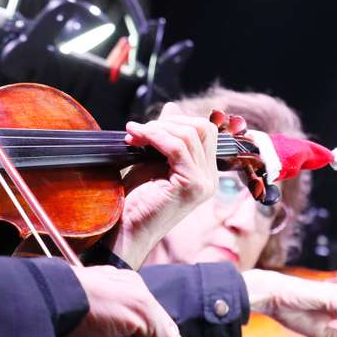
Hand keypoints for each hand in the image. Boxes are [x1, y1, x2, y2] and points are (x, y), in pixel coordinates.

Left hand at [105, 104, 218, 267]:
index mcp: (204, 171)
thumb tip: (172, 107)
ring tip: (133, 136)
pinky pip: (177, 148)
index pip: (204, 130)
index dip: (174, 122)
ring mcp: (204, 183)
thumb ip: (164, 136)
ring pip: (190, 134)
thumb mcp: (151, 160)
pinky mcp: (191, 186)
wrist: (125, 229)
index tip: (143, 128)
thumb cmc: (136, 200)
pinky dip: (155, 137)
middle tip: (137, 131)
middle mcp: (210, 177)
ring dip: (156, 129)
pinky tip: (136, 138)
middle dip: (167, 122)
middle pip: (202, 127)